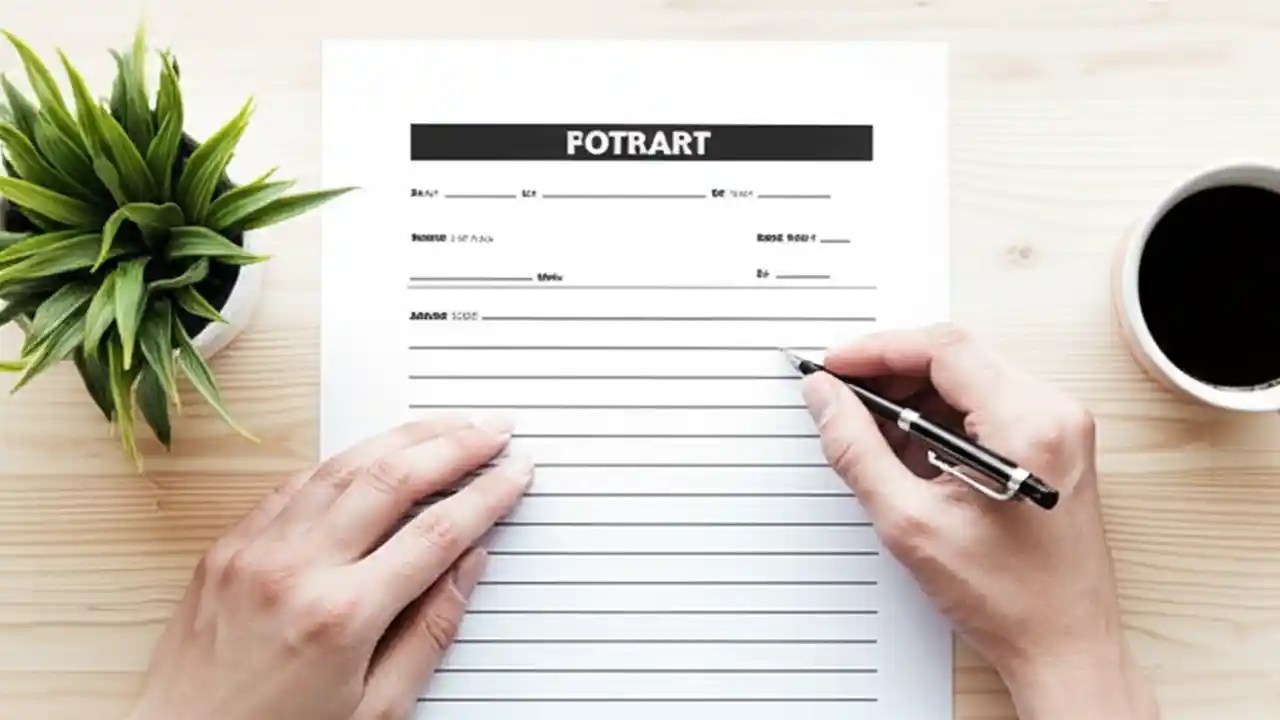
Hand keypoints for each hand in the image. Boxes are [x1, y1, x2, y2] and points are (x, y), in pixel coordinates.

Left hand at [129, 417, 531, 719]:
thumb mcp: (373, 710)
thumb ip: (428, 634)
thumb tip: (467, 570)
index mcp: (343, 617)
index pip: (437, 533)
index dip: (487, 496)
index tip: (514, 474)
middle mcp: (297, 570)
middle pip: (395, 479)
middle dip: (455, 445)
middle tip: (492, 430)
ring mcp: (256, 551)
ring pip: (344, 466)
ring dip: (403, 437)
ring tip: (444, 425)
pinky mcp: (228, 546)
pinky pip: (294, 484)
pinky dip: (342, 460)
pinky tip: (371, 451)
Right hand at [802, 325, 1157, 719]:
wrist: (1064, 646)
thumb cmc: (1009, 599)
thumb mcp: (910, 523)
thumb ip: (857, 450)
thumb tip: (826, 399)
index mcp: (1029, 426)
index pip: (943, 349)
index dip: (878, 350)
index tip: (835, 367)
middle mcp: (1054, 414)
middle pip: (957, 355)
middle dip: (891, 369)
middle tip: (841, 394)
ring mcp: (1059, 426)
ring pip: (969, 375)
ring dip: (913, 391)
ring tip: (867, 425)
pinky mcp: (1052, 442)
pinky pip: (986, 403)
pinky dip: (939, 414)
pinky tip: (906, 445)